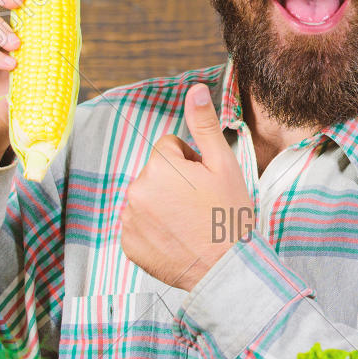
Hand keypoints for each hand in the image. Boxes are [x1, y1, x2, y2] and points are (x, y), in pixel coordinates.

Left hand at [121, 83, 254, 291]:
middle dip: (173, 183)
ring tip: (188, 224)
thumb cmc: (229, 215)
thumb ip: (204, 125)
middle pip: (155, 172)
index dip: (191, 163)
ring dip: (162, 205)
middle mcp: (137, 190)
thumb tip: (195, 89)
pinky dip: (153, 230)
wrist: (225, 269)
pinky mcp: (128, 244)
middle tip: (199, 206)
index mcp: (159, 166)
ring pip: (146, 197)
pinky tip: (175, 239)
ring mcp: (129, 219)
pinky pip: (138, 225)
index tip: (205, 185)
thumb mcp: (223, 165)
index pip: (169, 148)